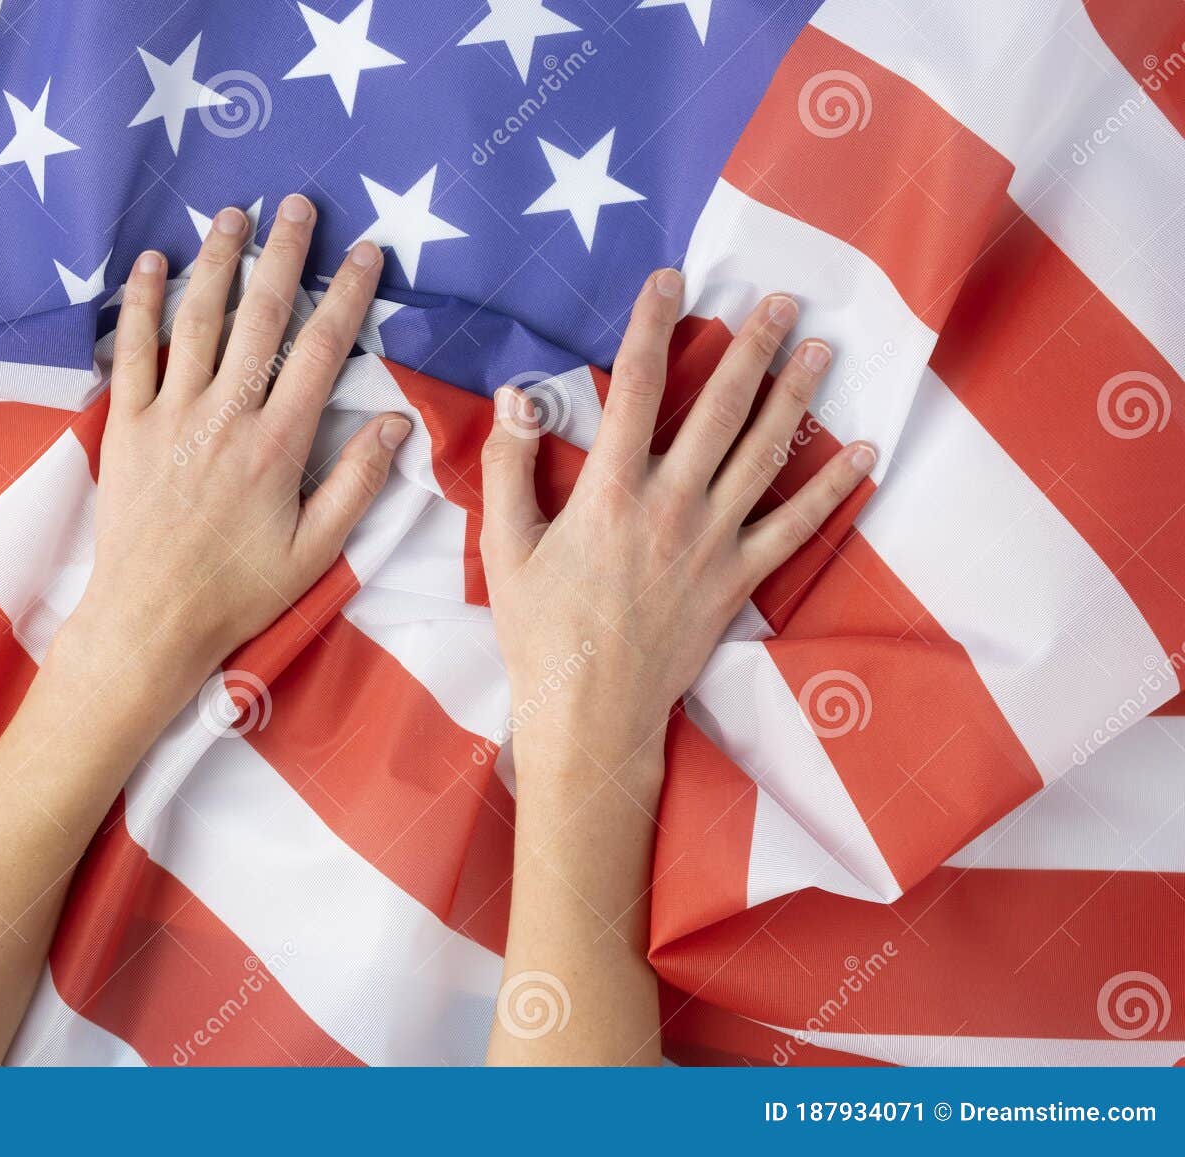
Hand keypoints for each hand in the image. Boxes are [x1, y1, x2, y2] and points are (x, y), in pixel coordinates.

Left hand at [55, 195, 406, 709]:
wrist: (150, 620)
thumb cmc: (238, 592)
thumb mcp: (316, 552)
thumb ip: (357, 483)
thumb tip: (397, 423)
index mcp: (278, 445)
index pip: (323, 351)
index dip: (347, 295)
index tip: (365, 252)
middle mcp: (226, 417)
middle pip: (261, 317)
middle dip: (283, 255)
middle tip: (297, 204)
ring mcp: (170, 416)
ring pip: (197, 320)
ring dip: (217, 261)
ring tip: (232, 214)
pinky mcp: (125, 426)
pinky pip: (131, 352)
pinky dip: (140, 303)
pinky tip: (152, 262)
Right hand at [479, 269, 875, 802]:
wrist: (589, 713)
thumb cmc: (539, 631)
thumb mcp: (503, 548)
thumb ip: (508, 466)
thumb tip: (516, 395)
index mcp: (609, 490)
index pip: (635, 387)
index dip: (652, 325)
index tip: (671, 279)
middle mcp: (671, 505)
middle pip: (720, 408)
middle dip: (752, 346)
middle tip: (782, 300)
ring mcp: (713, 543)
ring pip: (765, 454)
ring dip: (796, 396)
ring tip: (822, 349)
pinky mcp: (738, 580)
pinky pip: (796, 526)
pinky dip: (833, 489)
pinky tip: (864, 452)